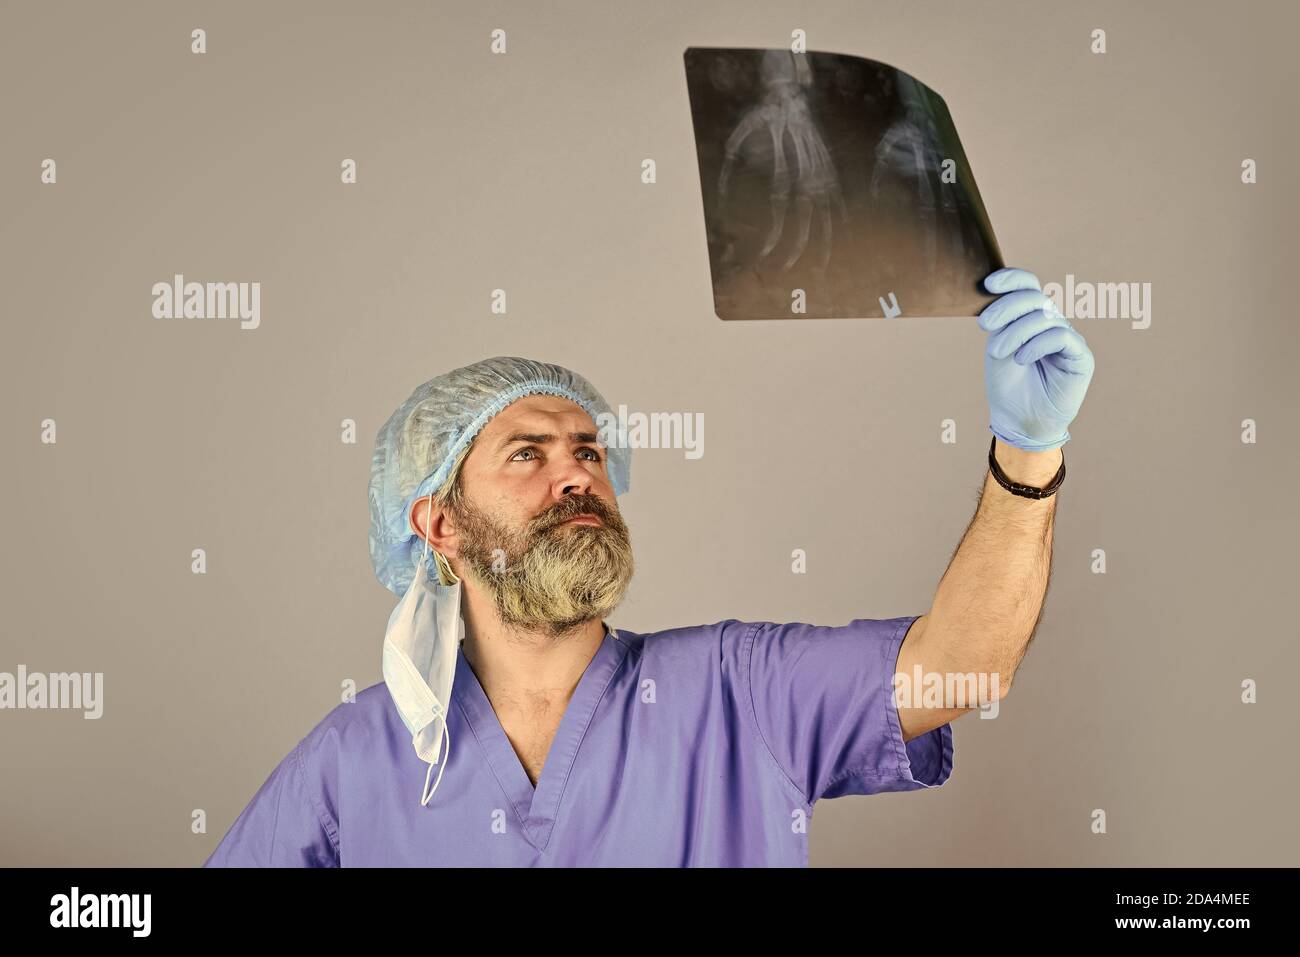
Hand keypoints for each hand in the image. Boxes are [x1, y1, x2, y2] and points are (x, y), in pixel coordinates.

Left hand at [978, 267, 1094, 450]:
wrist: (1019, 420)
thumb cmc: (1007, 385)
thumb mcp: (998, 347)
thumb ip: (1002, 321)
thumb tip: (997, 293)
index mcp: (1031, 317)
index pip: (1028, 286)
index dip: (1011, 279)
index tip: (988, 284)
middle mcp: (1052, 323)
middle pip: (1034, 297)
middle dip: (1007, 307)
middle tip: (985, 325)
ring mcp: (1068, 338)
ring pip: (1044, 317)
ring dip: (1016, 332)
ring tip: (999, 353)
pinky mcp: (1081, 356)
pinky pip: (1060, 337)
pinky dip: (1037, 345)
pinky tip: (1022, 358)